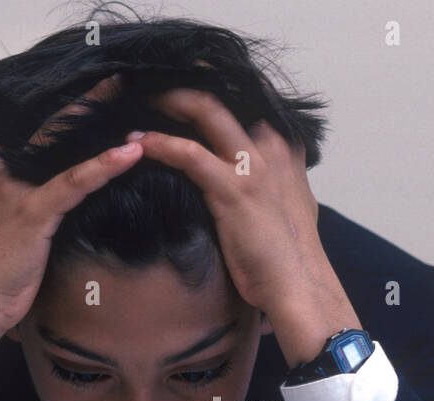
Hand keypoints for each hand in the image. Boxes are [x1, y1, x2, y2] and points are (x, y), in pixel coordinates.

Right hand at [0, 74, 141, 342]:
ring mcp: (11, 188)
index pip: (31, 123)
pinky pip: (73, 181)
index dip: (66, 107)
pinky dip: (104, 166)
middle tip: (120, 83)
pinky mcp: (29, 213)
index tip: (99, 91)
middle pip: (46, 123)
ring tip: (133, 105)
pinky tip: (130, 154)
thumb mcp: (10, 222)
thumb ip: (31, 195)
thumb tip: (69, 184)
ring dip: (101, 125)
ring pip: (61, 144)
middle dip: (85, 102)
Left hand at [127, 88, 361, 365]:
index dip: (210, 83)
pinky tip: (140, 143)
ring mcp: (253, 164)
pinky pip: (189, 153)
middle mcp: (272, 143)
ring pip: (204, 109)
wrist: (297, 285)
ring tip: (136, 103)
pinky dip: (160, 144)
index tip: (179, 83)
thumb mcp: (287, 201)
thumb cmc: (286, 252)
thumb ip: (271, 175)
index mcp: (284, 144)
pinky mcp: (234, 188)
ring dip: (166, 102)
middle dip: (182, 84)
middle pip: (222, 93)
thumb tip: (249, 169)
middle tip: (150, 85)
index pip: (247, 95)